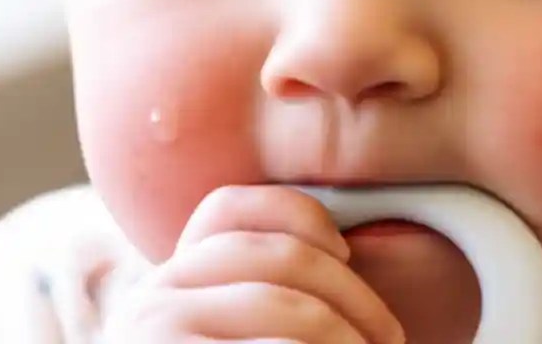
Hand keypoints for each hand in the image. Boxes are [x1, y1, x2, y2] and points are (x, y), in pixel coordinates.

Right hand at [103, 185, 405, 343]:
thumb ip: (269, 305)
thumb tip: (341, 253)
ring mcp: (154, 332)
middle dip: (353, 295)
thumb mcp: (247, 335)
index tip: (347, 252)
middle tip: (390, 342)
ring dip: (347, 336)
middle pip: (275, 254)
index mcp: (170, 286)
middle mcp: (151, 300)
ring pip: (284, 304)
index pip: (227, 210)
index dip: (297, 214)